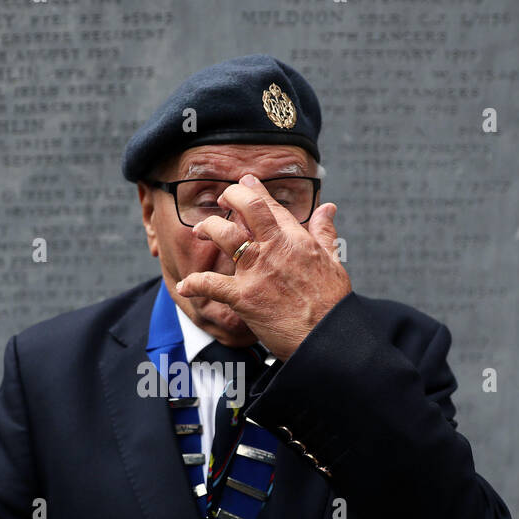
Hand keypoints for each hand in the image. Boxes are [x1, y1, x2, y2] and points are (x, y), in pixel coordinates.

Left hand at [177, 173, 350, 359]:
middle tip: (222, 198)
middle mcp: (274, 249)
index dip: (255, 191)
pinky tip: (185, 285)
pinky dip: (195, 284)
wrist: (327, 336)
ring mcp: (257, 271)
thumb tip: (328, 208)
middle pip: (247, 208)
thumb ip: (325, 233)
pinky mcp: (243, 296)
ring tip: (200, 230)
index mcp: (297, 240)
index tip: (245, 182)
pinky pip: (211, 284)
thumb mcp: (334, 262)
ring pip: (225, 235)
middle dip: (231, 196)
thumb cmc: (332, 304)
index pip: (272, 207)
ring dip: (209, 227)